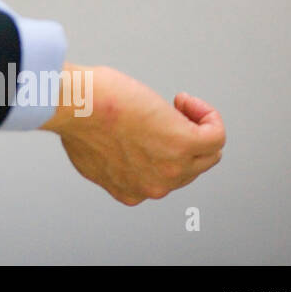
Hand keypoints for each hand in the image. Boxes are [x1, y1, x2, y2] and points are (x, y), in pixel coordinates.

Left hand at [43, 65, 224, 205]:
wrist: (75, 104)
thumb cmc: (76, 115)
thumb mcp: (91, 150)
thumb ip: (113, 159)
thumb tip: (127, 145)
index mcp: (130, 191)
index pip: (161, 178)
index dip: (160, 150)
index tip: (146, 127)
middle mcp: (154, 186)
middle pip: (188, 168)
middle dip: (181, 139)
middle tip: (161, 113)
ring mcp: (172, 167)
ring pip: (207, 153)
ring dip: (196, 126)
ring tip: (173, 105)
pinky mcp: (185, 142)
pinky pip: (216, 135)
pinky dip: (207, 115)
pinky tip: (182, 100)